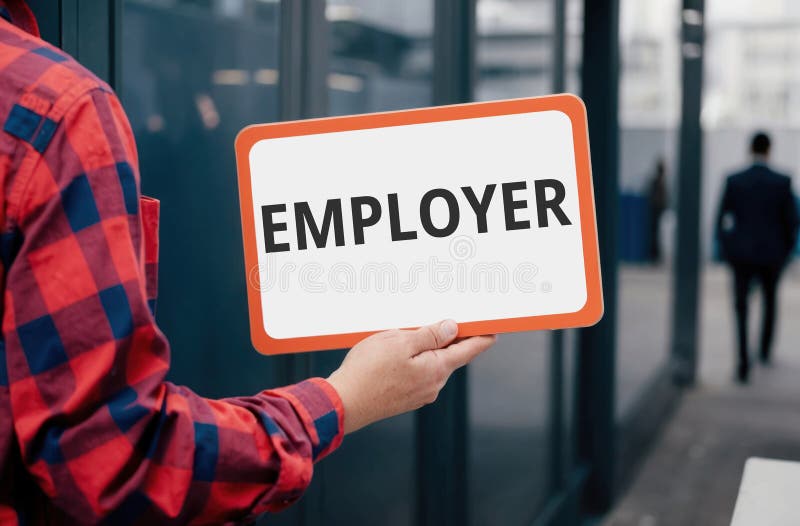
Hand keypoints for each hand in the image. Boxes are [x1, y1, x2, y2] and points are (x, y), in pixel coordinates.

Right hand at [326, 320, 496, 433]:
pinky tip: (398, 353)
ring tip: (412, 332)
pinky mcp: (404, 399)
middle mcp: (433, 386)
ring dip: (427, 349)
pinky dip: (415, 361)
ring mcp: (419, 395)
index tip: (494, 329)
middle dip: (450, 339)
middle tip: (449, 319)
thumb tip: (453, 328)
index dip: (482, 337)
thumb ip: (430, 335)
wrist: (344, 404)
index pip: (469, 350)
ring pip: (431, 365)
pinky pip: (416, 374)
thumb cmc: (369, 371)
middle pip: (450, 356)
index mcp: (437, 369)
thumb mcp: (400, 342)